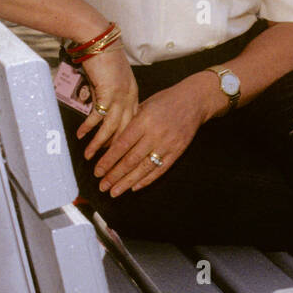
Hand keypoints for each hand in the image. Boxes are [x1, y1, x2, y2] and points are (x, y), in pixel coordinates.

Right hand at [75, 46, 140, 159]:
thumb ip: (107, 95)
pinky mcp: (108, 92)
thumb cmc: (102, 56)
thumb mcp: (110, 79)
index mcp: (134, 93)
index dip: (125, 139)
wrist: (97, 39)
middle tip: (106, 163)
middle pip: (126, 129)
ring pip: (113, 127)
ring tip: (89, 156)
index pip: (132, 122)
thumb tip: (97, 108)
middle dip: (116, 149)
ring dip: (100, 144)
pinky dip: (89, 128)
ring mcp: (120, 95)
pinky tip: (81, 136)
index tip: (118, 154)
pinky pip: (98, 116)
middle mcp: (130, 96)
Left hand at [92, 72, 218, 195]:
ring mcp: (168, 144)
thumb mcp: (144, 106)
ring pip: (144, 168)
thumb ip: (129, 124)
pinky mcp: (178, 151)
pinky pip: (160, 169)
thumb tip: (109, 144)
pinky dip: (146, 180)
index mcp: (144, 120)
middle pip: (131, 160)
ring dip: (127, 182)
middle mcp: (155, 133)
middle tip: (102, 186)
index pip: (122, 145)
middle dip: (114, 175)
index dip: (108, 160)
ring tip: (115, 191)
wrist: (194, 100)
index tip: (98, 171)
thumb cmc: (166, 101)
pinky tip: (134, 187)